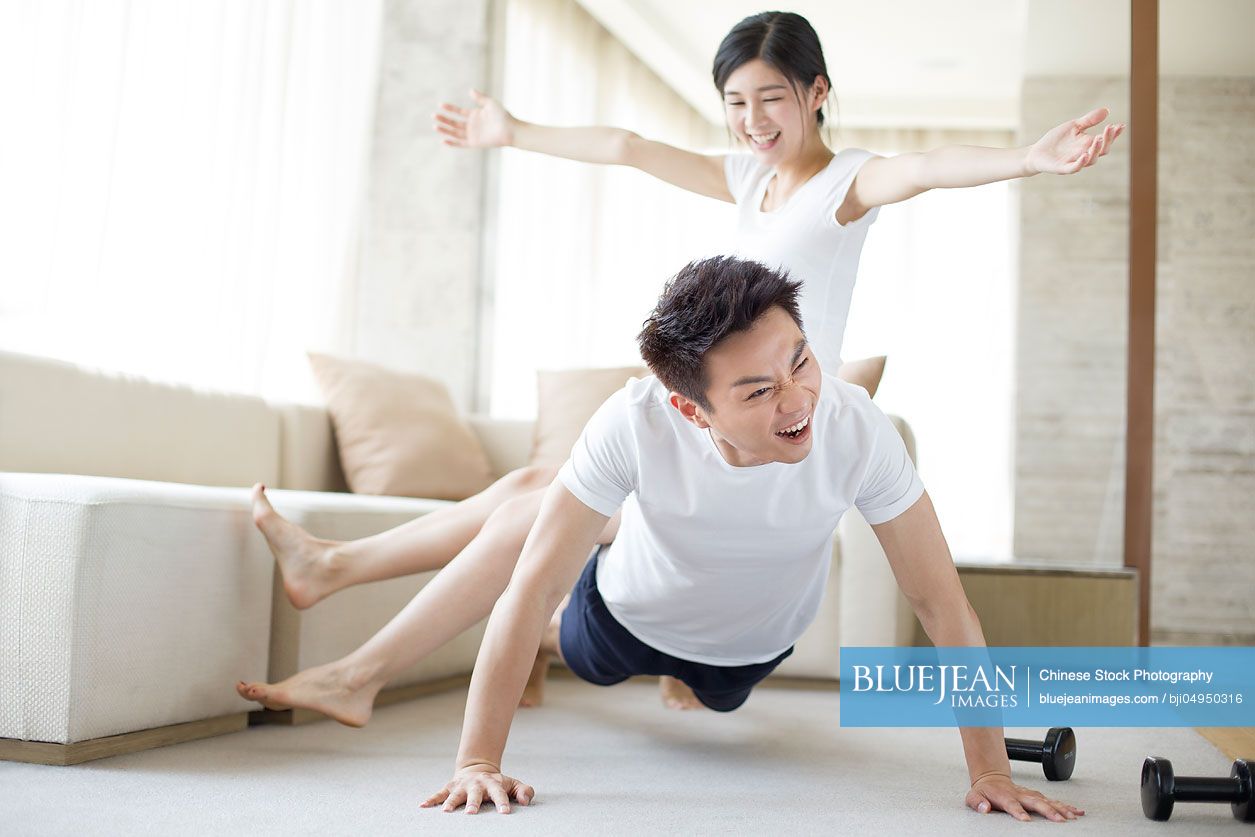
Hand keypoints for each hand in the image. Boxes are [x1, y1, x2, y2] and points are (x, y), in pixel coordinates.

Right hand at [421, 764, 534, 814]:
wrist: (478, 769)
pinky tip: (423, 806)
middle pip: (476, 794)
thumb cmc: (498, 784)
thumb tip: (525, 802)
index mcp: (493, 783)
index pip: (499, 793)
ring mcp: (462, 785)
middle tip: (471, 813)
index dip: (502, 802)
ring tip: (445, 813)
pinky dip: (431, 799)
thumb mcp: (513, 784)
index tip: (505, 813)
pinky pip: (439, 793)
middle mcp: (477, 783)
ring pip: (456, 794)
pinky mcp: (450, 787)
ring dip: (451, 803)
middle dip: (473, 803)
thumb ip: (523, 791)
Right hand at [433, 89, 514, 147]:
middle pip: (454, 122)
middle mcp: (472, 125)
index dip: (449, 108)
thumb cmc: (503, 116)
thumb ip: (480, 98)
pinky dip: (452, 143)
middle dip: (443, 119)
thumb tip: (470, 90)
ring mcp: (472, 134)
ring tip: (435, 126)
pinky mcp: (474, 143)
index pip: (458, 112)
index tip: (440, 105)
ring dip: (445, 130)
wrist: (510, 130)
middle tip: (433, 116)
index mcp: (474, 115)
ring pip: (455, 132)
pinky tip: (443, 141)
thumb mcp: (490, 103)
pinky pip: (461, 144)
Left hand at [966, 773, 1084, 821]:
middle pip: (1035, 802)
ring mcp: (1030, 794)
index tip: (1026, 820)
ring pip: (1047, 801)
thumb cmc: (984, 791)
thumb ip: (977, 802)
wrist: (991, 778)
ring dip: (1061, 808)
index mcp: (1004, 796)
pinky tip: (1076, 811)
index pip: (1012, 804)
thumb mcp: (973, 796)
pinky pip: (1053, 801)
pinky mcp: (1037, 796)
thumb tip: (984, 808)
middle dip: (1048, 811)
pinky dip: (1065, 806)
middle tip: (1059, 820)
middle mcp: (1020, 794)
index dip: (1018, 811)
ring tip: (1073, 816)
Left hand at [1025, 107, 1123, 174]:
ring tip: (1099, 138)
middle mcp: (1085, 154)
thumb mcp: (1074, 126)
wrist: (1037, 152)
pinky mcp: (1063, 168)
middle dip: (1108, 140)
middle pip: (1102, 150)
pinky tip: (1085, 154)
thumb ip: (1089, 120)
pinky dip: (1080, 162)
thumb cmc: (1057, 140)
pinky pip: (1074, 168)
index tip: (1121, 125)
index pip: (1106, 140)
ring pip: (1091, 160)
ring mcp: (1074, 162)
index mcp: (1089, 144)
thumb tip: (1107, 110)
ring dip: (1096, 150)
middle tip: (1110, 128)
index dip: (1114, 134)